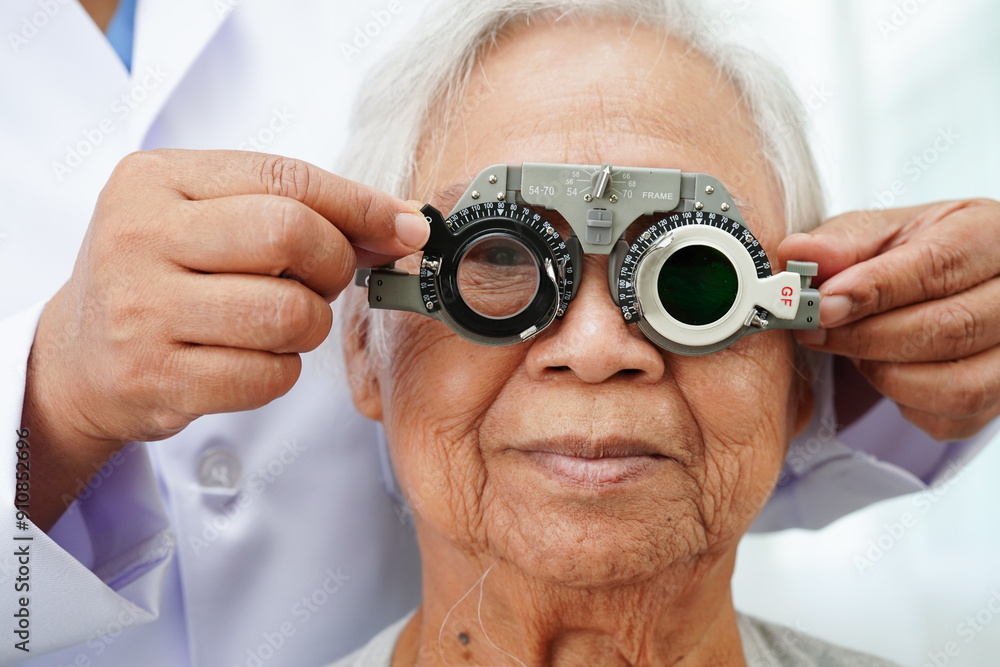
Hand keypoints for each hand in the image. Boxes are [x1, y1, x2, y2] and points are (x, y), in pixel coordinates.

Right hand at [22, 149, 427, 528]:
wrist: (79, 356)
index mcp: (156, 180)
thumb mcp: (207, 218)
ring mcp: (141, 311)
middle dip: (332, 264)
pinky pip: (270, 375)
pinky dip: (282, 370)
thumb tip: (402, 225)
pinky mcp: (155, 378)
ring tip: (279, 321)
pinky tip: (252, 357)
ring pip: (288, 313)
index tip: (404, 227)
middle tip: (319, 280)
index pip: (284, 179)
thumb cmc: (162, 276)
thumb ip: (297, 208)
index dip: (359, 205)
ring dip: (308, 324)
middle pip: (290, 236)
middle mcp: (138, 237)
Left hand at [778, 199, 999, 440]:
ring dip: (886, 375)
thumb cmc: (915, 254)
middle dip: (867, 338)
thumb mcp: (882, 233)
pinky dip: (905, 402)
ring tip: (853, 351)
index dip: (875, 290)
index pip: (938, 266)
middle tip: (817, 332)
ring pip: (956, 386)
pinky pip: (951, 419)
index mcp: (989, 235)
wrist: (948, 287)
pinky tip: (886, 371)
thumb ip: (842, 242)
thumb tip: (799, 253)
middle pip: (949, 329)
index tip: (824, 305)